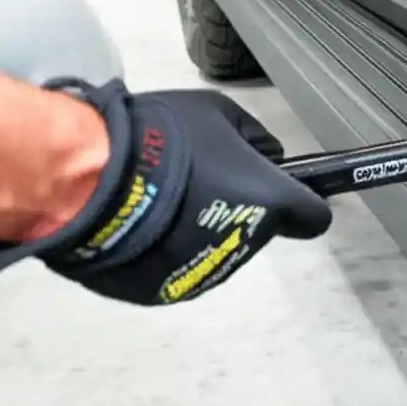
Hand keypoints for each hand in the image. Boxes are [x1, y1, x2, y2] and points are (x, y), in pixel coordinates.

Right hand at [0, 80, 331, 304]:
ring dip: (202, 230)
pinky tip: (143, 226)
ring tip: (163, 202)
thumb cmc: (164, 139)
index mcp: (270, 202)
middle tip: (203, 182)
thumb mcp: (219, 113)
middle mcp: (247, 245)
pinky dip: (168, 251)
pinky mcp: (168, 293)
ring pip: (219, 250)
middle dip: (241, 208)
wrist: (92, 182)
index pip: (314, 218)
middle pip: (259, 230)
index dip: (302, 202)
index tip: (282, 190)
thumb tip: (266, 155)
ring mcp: (208, 274)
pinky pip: (179, 268)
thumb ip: (253, 137)